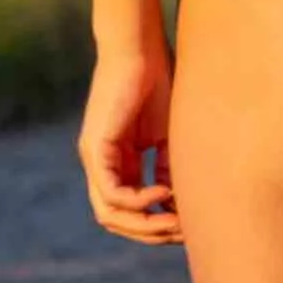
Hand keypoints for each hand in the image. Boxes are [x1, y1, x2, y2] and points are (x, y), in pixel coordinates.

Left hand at [77, 41, 182, 252]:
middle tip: (182, 230)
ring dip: (145, 224)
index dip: (156, 225)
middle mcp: (102, 165)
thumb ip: (169, 168)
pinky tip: (163, 190)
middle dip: (151, 233)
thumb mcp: (168, 137)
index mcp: (118, 164)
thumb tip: (181, 205)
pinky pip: (111, 192)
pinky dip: (139, 200)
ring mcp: (94, 158)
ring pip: (109, 214)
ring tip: (174, 219)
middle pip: (117, 221)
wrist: (140, 49)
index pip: (129, 213)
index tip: (187, 223)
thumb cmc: (158, 84)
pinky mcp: (95, 148)